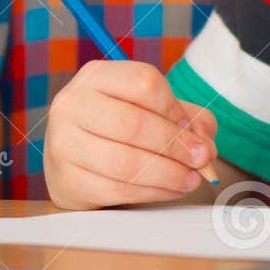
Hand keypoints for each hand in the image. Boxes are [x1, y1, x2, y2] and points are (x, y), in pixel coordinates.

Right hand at [44, 61, 216, 208]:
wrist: (78, 161)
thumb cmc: (120, 130)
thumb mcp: (153, 111)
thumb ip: (187, 119)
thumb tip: (205, 145)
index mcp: (96, 76)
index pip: (143, 82)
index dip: (175, 109)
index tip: (193, 130)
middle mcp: (72, 104)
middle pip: (133, 123)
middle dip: (175, 145)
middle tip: (201, 159)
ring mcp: (63, 142)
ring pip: (125, 162)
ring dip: (168, 174)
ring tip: (191, 179)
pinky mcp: (66, 180)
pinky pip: (117, 190)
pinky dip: (153, 193)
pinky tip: (171, 190)